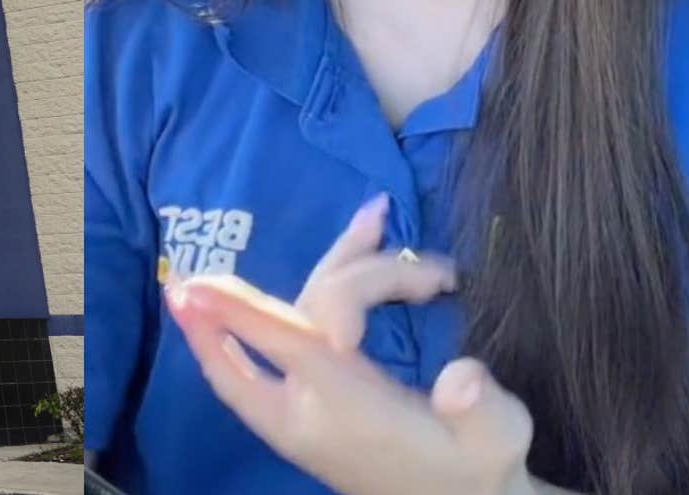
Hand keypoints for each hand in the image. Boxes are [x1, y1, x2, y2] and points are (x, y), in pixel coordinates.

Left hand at [163, 196, 538, 494]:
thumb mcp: (498, 441)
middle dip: (359, 273)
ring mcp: (300, 394)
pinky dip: (315, 283)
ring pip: (296, 309)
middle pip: (303, 312)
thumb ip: (483, 410)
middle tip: (432, 270)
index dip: (238, 316)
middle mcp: (307, 402)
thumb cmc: (475, 468)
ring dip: (338, 263)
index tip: (190, 288)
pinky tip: (354, 241)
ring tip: (377, 219)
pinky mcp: (309, 384)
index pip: (284, 350)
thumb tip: (464, 378)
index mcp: (344, 411)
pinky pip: (292, 324)